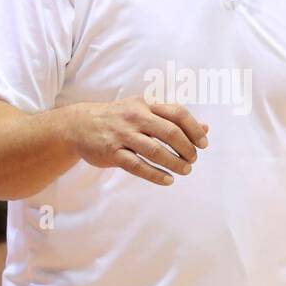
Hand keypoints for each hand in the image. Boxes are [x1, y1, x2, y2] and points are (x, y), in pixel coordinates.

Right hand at [66, 98, 208, 185]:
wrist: (79, 125)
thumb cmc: (119, 118)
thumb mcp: (144, 111)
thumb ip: (173, 119)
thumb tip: (205, 129)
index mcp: (146, 104)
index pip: (177, 113)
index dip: (194, 129)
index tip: (203, 144)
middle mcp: (135, 117)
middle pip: (170, 132)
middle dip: (187, 148)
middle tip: (193, 159)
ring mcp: (123, 135)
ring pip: (155, 151)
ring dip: (174, 163)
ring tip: (185, 170)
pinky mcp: (112, 153)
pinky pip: (138, 166)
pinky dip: (155, 175)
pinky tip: (167, 180)